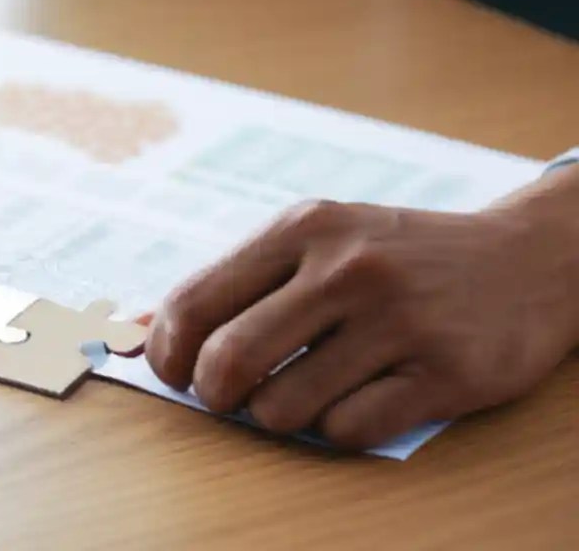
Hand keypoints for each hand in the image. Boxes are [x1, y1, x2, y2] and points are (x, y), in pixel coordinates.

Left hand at [145, 170, 578, 449]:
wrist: (527, 259)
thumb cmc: (397, 256)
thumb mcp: (318, 239)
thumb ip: (234, 282)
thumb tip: (132, 330)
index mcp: (304, 228)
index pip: (195, 302)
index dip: (166, 352)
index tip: (172, 372)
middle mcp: (348, 268)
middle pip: (228, 360)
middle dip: (212, 395)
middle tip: (227, 398)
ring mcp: (400, 320)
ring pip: (283, 407)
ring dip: (276, 418)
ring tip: (299, 396)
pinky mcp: (446, 373)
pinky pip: (348, 431)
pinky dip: (335, 430)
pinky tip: (355, 401)